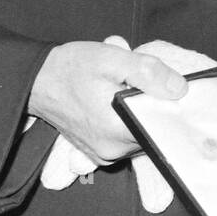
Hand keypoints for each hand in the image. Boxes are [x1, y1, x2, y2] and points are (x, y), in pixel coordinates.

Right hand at [28, 40, 186, 163]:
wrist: (37, 81)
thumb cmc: (72, 68)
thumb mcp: (113, 59)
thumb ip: (149, 74)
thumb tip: (180, 89)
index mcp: (120, 131)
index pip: (166, 128)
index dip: (174, 109)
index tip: (171, 92)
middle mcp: (114, 151)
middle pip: (155, 133)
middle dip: (155, 110)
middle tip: (140, 86)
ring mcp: (105, 156)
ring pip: (141, 136)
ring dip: (141, 116)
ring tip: (126, 93)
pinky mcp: (99, 153)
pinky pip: (126, 140)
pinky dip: (128, 123)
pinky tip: (117, 104)